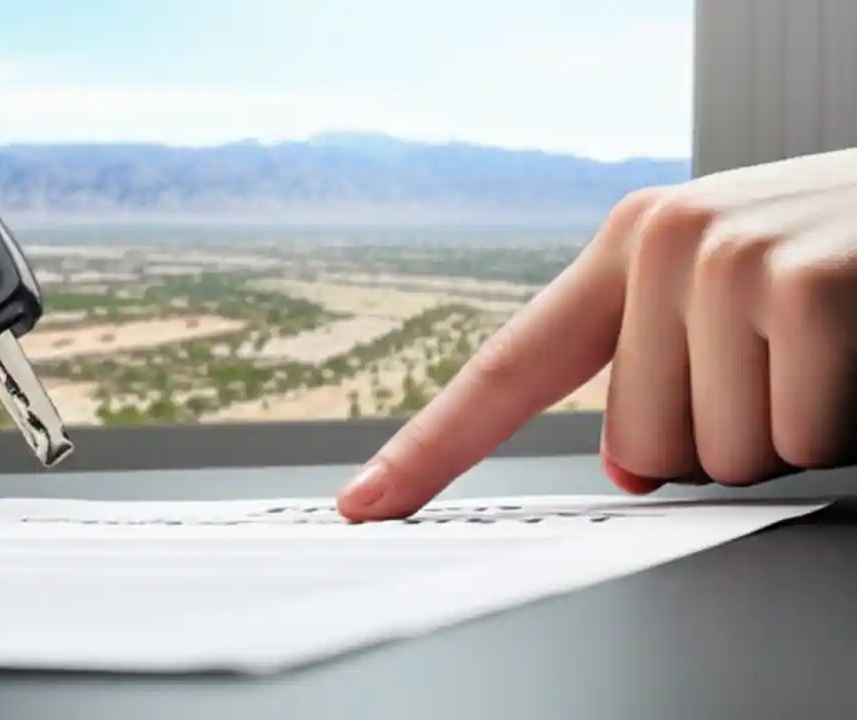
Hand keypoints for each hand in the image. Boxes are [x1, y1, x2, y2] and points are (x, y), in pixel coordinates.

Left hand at [338, 148, 856, 520]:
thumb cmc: (851, 263)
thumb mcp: (738, 303)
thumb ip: (660, 377)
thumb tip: (630, 469)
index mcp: (632, 247)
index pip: (510, 370)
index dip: (431, 448)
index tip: (366, 504)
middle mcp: (664, 240)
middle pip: (638, 450)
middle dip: (729, 438)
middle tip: (794, 361)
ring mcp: (728, 256)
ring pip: (718, 458)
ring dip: (794, 431)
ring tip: (836, 350)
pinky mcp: (804, 284)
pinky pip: (797, 442)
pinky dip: (845, 425)